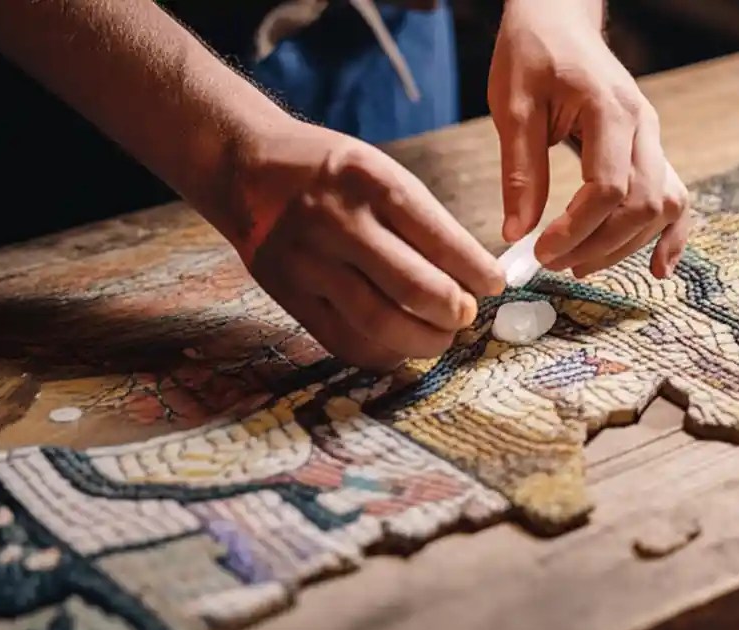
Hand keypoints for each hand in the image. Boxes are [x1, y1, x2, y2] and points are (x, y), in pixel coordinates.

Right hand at [238, 121, 503, 369]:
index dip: (476, 271)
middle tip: (467, 316)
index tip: (494, 284)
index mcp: (369, 181)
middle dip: (454, 311)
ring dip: (423, 340)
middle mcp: (336, 220)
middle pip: (413, 287)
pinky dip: (383, 352)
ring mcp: (308, 262)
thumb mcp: (378, 171)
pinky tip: (401, 346)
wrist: (245, 168)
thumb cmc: (329, 173)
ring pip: (379, 321)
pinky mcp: (288, 295)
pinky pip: (344, 340)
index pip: (438, 237)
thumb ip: (421, 222)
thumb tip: (473, 279)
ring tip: (442, 335)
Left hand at [488, 0, 690, 279]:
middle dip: (599, 244)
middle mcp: (643, 126)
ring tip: (580, 265)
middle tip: (553, 263)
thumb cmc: (532, 54)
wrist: (558, 20)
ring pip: (662, 206)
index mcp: (609, 110)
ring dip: (625, 245)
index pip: (608, 187)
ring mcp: (653, 138)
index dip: (577, 228)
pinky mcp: (651, 149)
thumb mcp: (513, 106)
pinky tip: (656, 269)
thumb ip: (519, 171)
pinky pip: (675, 198)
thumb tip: (516, 233)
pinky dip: (670, 235)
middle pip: (641, 204)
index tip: (540, 251)